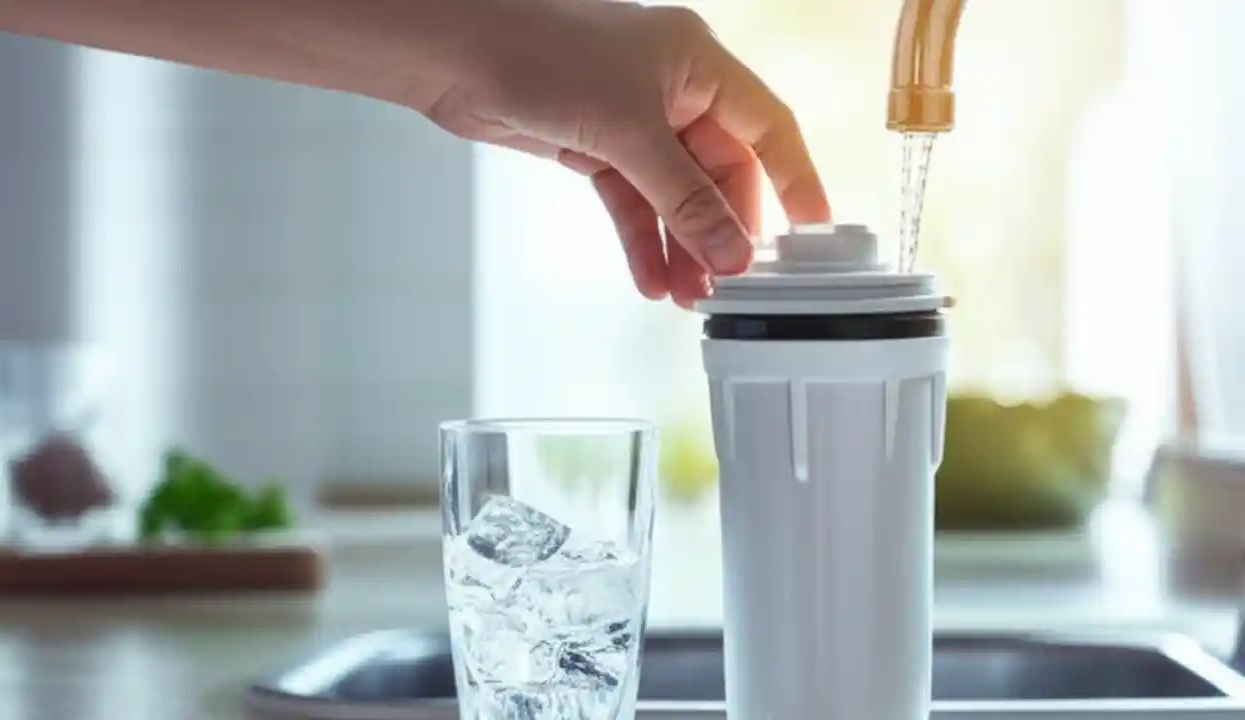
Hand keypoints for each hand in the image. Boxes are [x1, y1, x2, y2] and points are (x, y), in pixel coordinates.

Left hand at [421, 0, 830, 306]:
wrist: (456, 54)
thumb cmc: (542, 55)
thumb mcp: (628, 134)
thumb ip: (684, 199)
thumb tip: (731, 252)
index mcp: (699, 63)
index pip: (768, 127)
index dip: (796, 180)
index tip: (814, 232)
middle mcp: (672, 88)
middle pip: (720, 171)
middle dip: (721, 230)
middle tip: (728, 282)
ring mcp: (632, 118)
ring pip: (674, 193)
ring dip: (681, 245)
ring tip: (688, 296)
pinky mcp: (595, 143)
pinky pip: (633, 199)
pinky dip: (641, 238)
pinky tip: (649, 277)